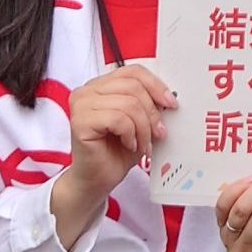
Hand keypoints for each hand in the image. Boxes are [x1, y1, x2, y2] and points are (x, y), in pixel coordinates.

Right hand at [51, 66, 177, 250]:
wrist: (98, 180)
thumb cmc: (117, 151)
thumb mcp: (140, 122)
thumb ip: (149, 104)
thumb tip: (170, 96)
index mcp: (102, 85)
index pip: (133, 72)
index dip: (156, 85)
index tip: (171, 103)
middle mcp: (88, 90)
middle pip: (133, 86)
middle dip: (152, 112)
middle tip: (160, 132)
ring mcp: (81, 104)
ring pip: (129, 103)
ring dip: (143, 127)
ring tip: (144, 144)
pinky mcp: (80, 121)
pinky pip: (118, 119)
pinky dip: (131, 134)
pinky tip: (129, 145)